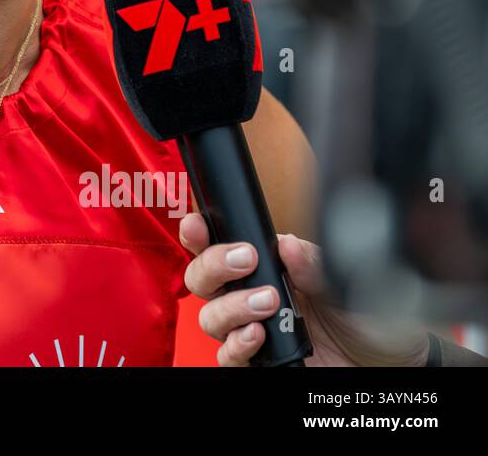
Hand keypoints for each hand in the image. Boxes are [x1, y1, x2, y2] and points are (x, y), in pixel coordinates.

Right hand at [179, 212, 429, 365]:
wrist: (389, 359)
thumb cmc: (368, 313)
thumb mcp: (348, 277)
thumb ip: (314, 262)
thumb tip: (287, 245)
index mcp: (266, 265)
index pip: (219, 244)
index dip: (199, 233)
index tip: (200, 226)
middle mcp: (249, 295)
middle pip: (200, 278)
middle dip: (213, 266)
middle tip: (244, 261)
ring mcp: (252, 329)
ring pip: (209, 317)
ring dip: (231, 307)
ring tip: (267, 302)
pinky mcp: (259, 362)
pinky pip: (227, 357)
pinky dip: (237, 346)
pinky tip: (258, 336)